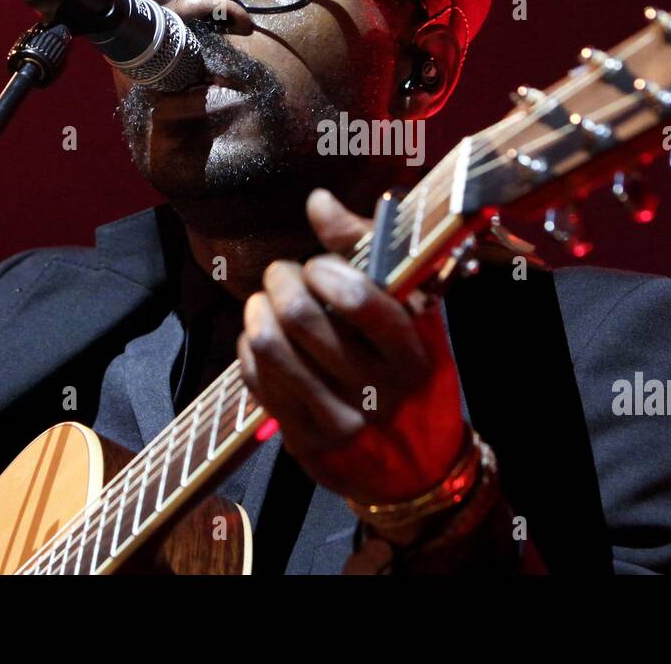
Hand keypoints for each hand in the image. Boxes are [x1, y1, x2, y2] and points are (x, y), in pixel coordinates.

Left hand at [237, 188, 466, 504]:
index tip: (320, 264)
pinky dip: (250, 349)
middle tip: (284, 275)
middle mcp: (378, 391)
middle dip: (282, 281)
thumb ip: (369, 254)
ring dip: (258, 311)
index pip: (358, 298)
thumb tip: (318, 201)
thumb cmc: (414, 376)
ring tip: (266, 302)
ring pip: (272, 348)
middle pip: (302, 318)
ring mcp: (339, 421)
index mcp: (413, 354)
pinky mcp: (306, 443)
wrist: (420, 470)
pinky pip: (258, 382)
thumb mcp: (416, 317)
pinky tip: (262, 340)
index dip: (325, 268)